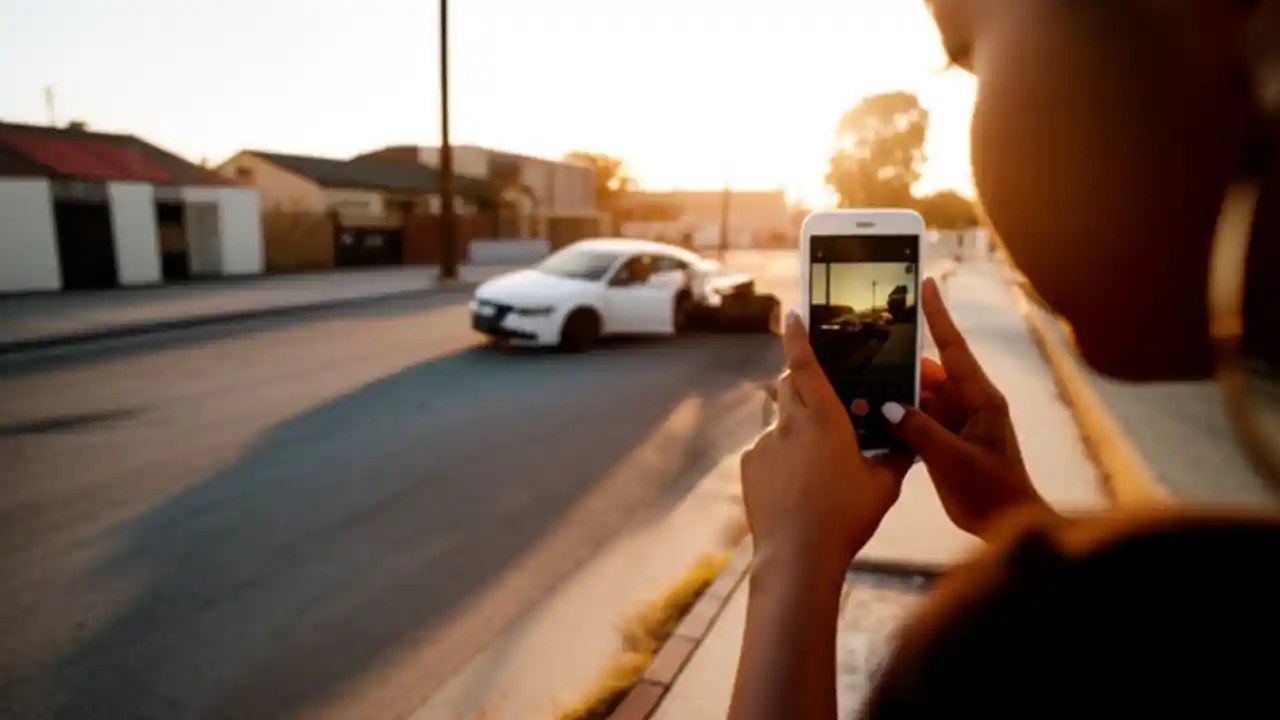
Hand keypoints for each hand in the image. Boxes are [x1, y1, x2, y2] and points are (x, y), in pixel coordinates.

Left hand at [741, 310, 910, 581]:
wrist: (797, 555)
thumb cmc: (846, 517)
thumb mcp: (884, 484)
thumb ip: (896, 453)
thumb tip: (909, 436)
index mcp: (824, 418)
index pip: (805, 363)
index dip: (797, 336)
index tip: (791, 315)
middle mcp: (789, 423)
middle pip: (789, 385)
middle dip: (801, 381)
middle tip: (822, 395)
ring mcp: (764, 443)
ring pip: (780, 421)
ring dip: (796, 428)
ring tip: (816, 461)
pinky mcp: (750, 465)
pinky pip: (766, 449)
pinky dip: (781, 456)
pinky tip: (797, 485)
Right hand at [883, 277, 1053, 539]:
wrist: (1008, 524)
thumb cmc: (991, 490)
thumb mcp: (953, 459)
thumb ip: (919, 430)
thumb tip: (889, 405)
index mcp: (981, 398)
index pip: (955, 349)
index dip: (939, 316)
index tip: (927, 285)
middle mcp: (970, 403)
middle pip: (931, 372)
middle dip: (903, 362)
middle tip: (870, 345)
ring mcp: (958, 422)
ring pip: (922, 396)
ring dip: (898, 393)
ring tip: (865, 383)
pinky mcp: (948, 440)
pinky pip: (920, 419)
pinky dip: (901, 416)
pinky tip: (875, 415)